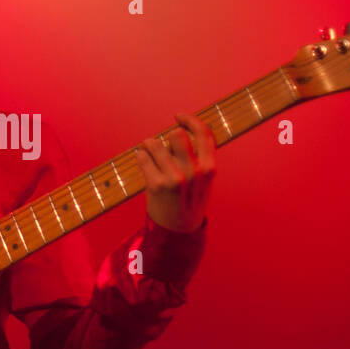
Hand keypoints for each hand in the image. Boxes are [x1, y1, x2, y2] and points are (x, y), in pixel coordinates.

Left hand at [133, 112, 215, 231]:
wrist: (178, 231)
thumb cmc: (189, 201)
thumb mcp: (204, 181)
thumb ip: (199, 158)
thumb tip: (183, 130)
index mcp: (209, 169)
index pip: (204, 133)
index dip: (190, 120)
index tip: (178, 117)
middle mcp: (194, 172)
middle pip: (176, 134)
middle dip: (166, 137)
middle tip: (160, 146)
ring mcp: (174, 179)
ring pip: (155, 143)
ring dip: (149, 145)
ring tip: (149, 153)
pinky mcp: (156, 185)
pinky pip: (142, 156)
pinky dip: (140, 156)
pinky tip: (143, 161)